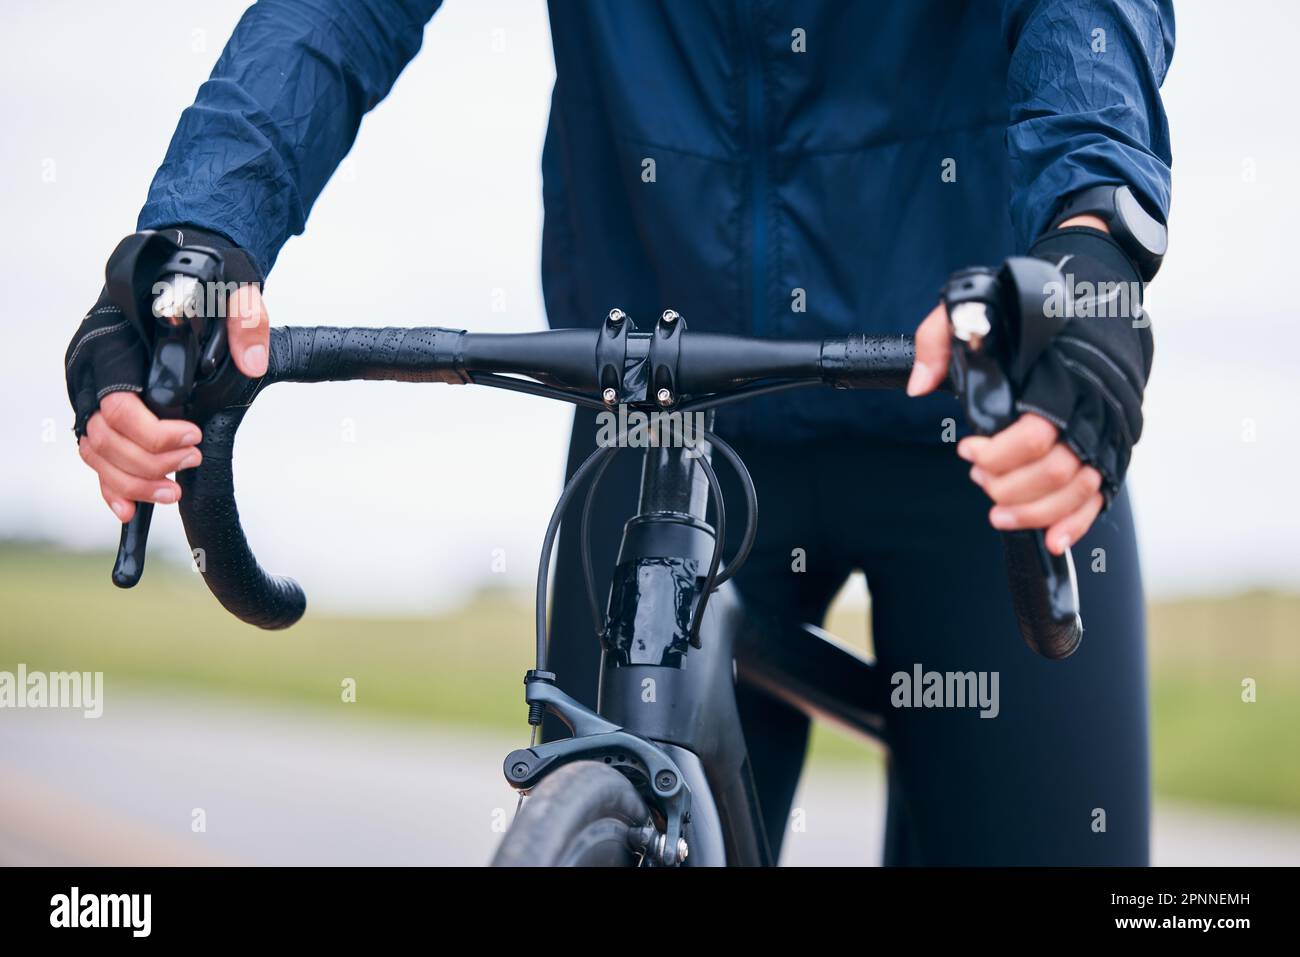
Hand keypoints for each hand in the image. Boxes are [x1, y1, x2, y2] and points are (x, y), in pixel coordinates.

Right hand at [78, 285, 270, 521]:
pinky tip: (132, 508)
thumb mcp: (235, 292)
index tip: (193, 434)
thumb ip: (245, 322)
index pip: (120, 404)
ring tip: (174, 488)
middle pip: (104, 435)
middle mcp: (94, 369)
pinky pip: (96, 456)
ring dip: (133, 480)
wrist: (188, 273)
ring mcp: (93, 391)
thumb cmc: (206, 284)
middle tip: (191, 459)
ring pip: (96, 451)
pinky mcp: (104, 409)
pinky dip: (112, 486)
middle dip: (149, 460)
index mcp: (116, 344)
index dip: (154, 431)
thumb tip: (253, 363)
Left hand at [907, 302, 1102, 553]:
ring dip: (1034, 511)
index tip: (967, 449)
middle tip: (978, 476)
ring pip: (1077, 489)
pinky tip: (1052, 540)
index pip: (1033, 435)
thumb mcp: (971, 309)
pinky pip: (1099, 495)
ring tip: (998, 511)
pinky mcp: (1109, 448)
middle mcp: (1086, 411)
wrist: (1093, 293)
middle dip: (1007, 485)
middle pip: (1054, 471)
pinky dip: (1077, 522)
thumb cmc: (1027, 310)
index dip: (996, 453)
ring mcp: (1102, 431)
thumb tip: (919, 386)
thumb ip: (938, 339)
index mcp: (1055, 382)